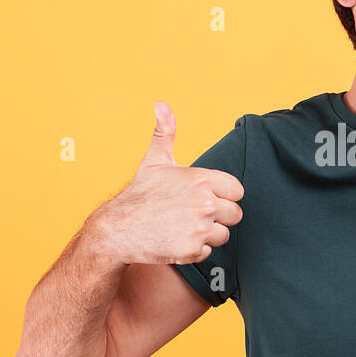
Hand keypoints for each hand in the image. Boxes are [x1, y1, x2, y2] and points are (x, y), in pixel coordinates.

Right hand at [95, 102, 243, 265]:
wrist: (118, 229)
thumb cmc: (138, 194)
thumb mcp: (154, 160)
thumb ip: (165, 132)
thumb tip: (161, 105)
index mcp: (201, 180)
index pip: (237, 191)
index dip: (223, 195)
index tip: (205, 197)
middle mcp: (205, 203)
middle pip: (235, 214)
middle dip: (218, 216)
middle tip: (193, 214)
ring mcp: (199, 228)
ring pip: (224, 234)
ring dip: (208, 234)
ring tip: (184, 227)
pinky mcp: (193, 250)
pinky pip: (209, 252)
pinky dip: (196, 250)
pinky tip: (177, 239)